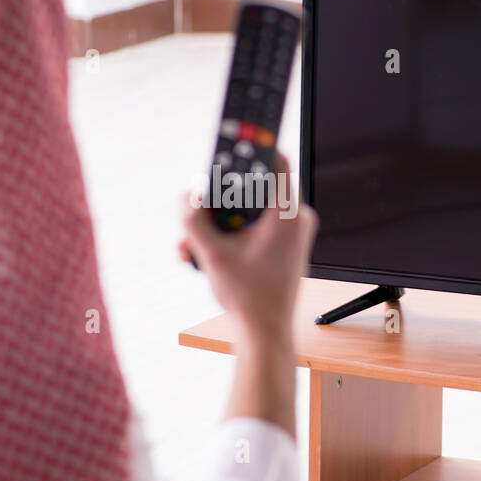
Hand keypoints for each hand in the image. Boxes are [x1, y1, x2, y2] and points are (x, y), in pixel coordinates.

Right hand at [180, 153, 317, 345]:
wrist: (264, 334)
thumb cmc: (249, 297)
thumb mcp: (211, 254)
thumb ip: (193, 220)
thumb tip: (185, 197)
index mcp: (287, 215)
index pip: (275, 161)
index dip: (250, 150)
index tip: (229, 147)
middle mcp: (294, 219)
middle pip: (252, 188)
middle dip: (218, 202)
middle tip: (198, 212)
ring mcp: (290, 234)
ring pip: (248, 211)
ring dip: (217, 225)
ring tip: (192, 246)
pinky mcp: (282, 246)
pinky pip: (253, 228)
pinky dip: (228, 237)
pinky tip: (202, 255)